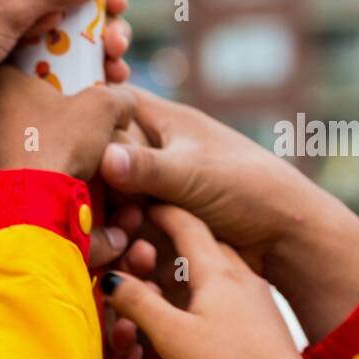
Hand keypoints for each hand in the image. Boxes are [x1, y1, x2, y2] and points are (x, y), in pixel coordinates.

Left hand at [0, 62, 133, 209]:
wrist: (17, 214)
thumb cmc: (56, 153)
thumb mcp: (99, 113)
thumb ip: (114, 96)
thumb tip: (123, 98)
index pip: (13, 68)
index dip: (38, 83)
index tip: (54, 102)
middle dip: (16, 123)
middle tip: (44, 141)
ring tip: (24, 174)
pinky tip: (2, 198)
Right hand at [101, 87, 358, 344]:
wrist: (290, 236)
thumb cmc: (248, 187)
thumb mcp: (193, 173)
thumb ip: (146, 167)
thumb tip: (103, 157)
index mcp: (166, 120)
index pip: (113, 103)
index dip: (90, 116)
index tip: (68, 142)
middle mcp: (160, 149)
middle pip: (107, 155)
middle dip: (98, 183)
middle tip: (98, 207)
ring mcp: (163, 184)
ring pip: (118, 195)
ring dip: (115, 216)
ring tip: (125, 236)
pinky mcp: (167, 218)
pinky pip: (135, 223)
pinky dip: (131, 237)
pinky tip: (137, 255)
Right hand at [102, 206, 318, 358]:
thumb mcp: (172, 336)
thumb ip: (139, 304)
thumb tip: (110, 278)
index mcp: (216, 269)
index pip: (186, 223)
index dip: (161, 211)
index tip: (142, 206)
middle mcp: (239, 273)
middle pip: (205, 241)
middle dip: (177, 236)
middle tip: (153, 241)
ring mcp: (257, 293)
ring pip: (221, 263)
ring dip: (196, 261)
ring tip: (173, 274)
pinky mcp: (265, 315)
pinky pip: (234, 284)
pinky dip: (213, 283)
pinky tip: (205, 305)